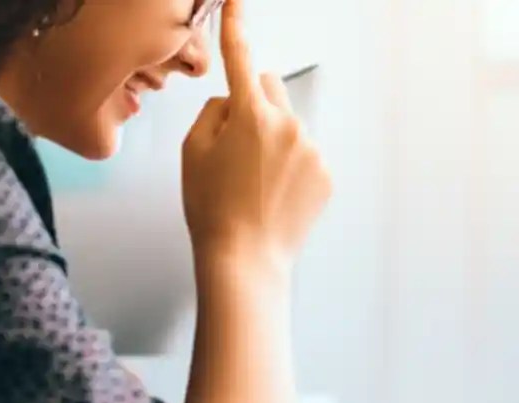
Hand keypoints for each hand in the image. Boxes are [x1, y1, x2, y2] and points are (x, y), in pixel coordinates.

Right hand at [181, 0, 331, 264]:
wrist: (245, 260)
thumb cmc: (212, 210)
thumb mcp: (192, 153)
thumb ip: (213, 113)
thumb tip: (233, 103)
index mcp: (251, 115)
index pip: (240, 59)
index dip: (236, 29)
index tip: (236, 2)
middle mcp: (288, 126)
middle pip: (271, 90)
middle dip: (255, 104)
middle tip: (235, 146)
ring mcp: (312, 151)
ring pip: (288, 127)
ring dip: (273, 142)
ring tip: (253, 184)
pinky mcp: (326, 176)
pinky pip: (305, 156)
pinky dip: (290, 168)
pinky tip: (272, 197)